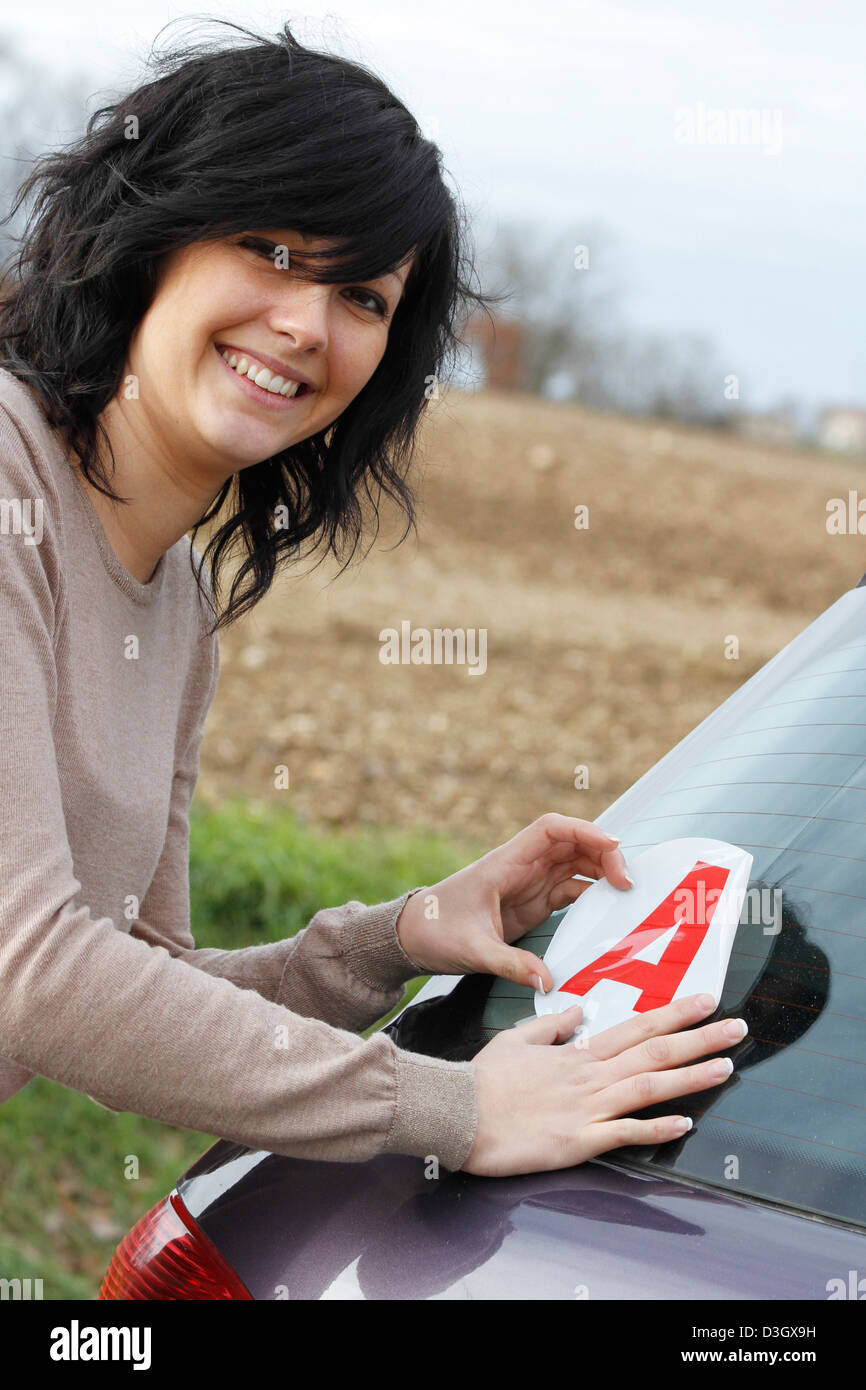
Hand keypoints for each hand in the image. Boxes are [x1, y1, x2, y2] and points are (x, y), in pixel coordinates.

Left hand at [396, 812, 630, 987]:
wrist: (414, 937)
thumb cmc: (436, 932)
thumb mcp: (472, 950)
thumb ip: (510, 964)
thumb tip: (547, 981)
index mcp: (506, 863)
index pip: (550, 829)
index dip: (584, 830)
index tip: (613, 844)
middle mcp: (521, 866)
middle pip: (572, 843)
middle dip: (604, 853)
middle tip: (629, 882)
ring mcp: (529, 883)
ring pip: (575, 863)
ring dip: (602, 871)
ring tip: (628, 892)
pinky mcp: (533, 901)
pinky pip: (570, 888)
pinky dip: (592, 893)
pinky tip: (610, 907)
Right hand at [461, 992, 746, 1176]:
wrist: (457, 1113)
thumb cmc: (483, 1079)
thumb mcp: (515, 1039)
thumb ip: (552, 1025)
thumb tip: (579, 1010)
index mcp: (578, 1052)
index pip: (637, 1027)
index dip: (675, 1014)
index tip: (707, 1001)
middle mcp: (590, 1076)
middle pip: (655, 1053)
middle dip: (700, 1039)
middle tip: (738, 1028)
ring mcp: (586, 1108)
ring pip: (649, 1087)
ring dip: (692, 1078)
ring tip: (727, 1068)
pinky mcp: (577, 1141)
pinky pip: (624, 1133)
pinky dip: (656, 1129)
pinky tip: (685, 1125)